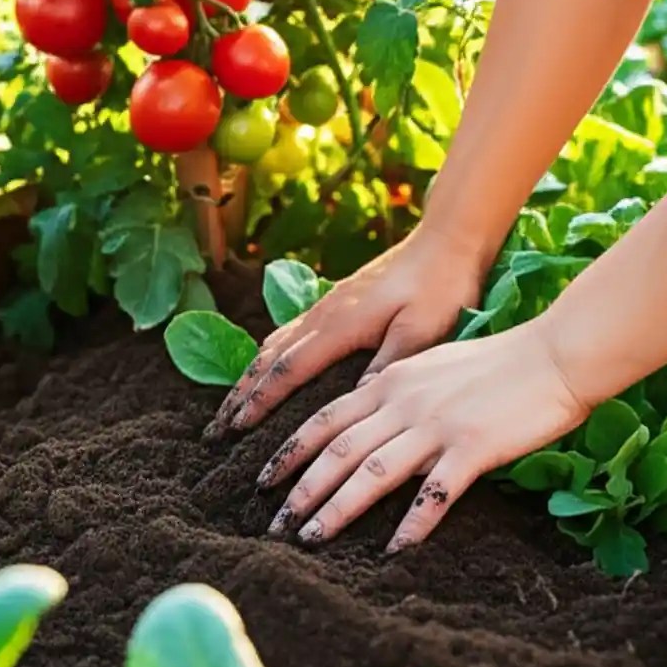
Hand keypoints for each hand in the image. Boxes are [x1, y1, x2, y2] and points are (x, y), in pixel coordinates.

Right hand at [207, 224, 488, 436]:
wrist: (446, 241)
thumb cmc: (442, 286)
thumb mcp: (424, 328)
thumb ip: (388, 361)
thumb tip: (355, 399)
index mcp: (341, 324)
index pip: (289, 368)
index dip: (261, 399)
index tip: (238, 426)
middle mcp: (323, 314)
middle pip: (269, 357)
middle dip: (242, 392)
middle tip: (219, 425)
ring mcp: (326, 305)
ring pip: (275, 343)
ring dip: (250, 374)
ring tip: (233, 403)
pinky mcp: (336, 301)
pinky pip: (289, 331)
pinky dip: (268, 355)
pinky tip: (267, 365)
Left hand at [256, 321, 590, 551]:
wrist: (555, 353)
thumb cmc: (496, 362)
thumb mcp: (428, 364)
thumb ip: (392, 389)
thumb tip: (361, 411)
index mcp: (389, 382)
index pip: (324, 420)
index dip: (290, 452)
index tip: (262, 480)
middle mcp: (403, 403)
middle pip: (337, 451)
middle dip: (300, 490)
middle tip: (273, 525)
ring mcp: (436, 425)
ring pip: (372, 472)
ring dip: (338, 509)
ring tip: (311, 538)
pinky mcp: (473, 448)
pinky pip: (435, 492)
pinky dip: (412, 522)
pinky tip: (394, 549)